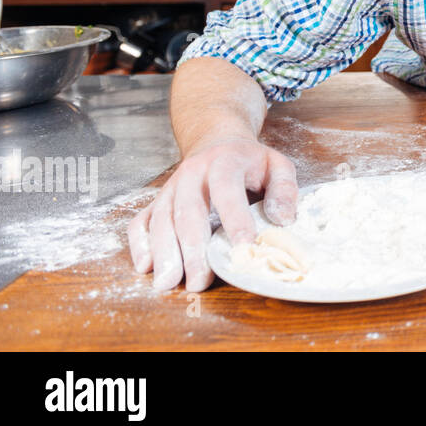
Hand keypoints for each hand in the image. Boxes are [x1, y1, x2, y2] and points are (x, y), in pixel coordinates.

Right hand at [127, 137, 297, 292]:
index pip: (227, 190)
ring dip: (164, 253)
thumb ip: (284, 190)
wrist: (217, 142)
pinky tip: (146, 266)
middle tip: (198, 281)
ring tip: (169, 283)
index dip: (235, 219)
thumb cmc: (250, 162)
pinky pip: (141, 222)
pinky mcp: (157, 201)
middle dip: (193, 249)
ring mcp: (171, 188)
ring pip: (162, 220)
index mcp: (225, 162)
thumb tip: (283, 220)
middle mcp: (192, 174)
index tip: (243, 248)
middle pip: (188, 212)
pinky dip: (141, 244)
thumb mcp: (277, 166)